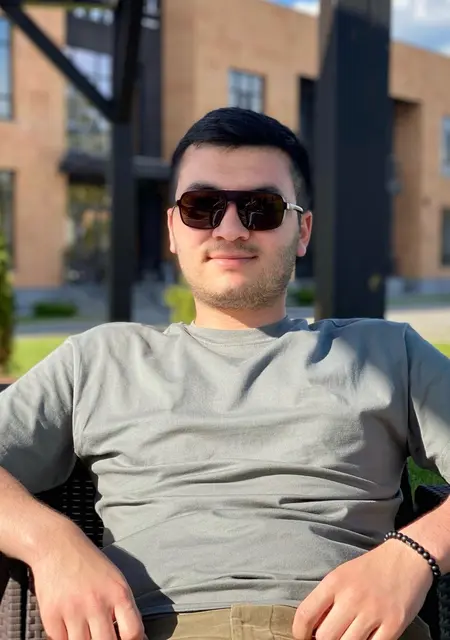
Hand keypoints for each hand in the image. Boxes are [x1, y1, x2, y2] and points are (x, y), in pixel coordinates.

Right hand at [30, 521, 144, 639]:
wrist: (57, 546)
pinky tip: (70, 629)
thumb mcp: (115, 579)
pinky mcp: (51, 617)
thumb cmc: (89, 563)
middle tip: (103, 634)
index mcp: (118, 593)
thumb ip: (125, 608)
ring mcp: (73, 611)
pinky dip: (66, 639)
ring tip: (87, 632)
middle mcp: (97, 603)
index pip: (133, 632)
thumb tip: (138, 637)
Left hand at [292, 540, 433, 639]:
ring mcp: (374, 612)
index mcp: (334, 582)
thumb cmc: (370, 569)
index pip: (305, 614)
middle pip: (325, 636)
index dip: (299, 632)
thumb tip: (311, 627)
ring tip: (347, 637)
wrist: (406, 558)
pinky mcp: (394, 624)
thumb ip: (326, 598)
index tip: (304, 637)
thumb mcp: (341, 575)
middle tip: (330, 636)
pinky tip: (365, 639)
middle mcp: (351, 597)